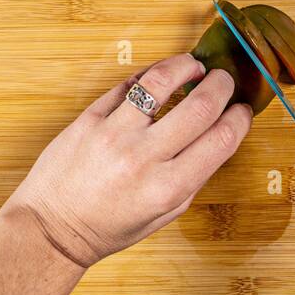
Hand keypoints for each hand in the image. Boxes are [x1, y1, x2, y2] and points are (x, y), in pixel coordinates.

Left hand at [6, 53, 251, 267]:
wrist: (52, 228)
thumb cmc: (109, 226)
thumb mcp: (165, 214)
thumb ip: (193, 178)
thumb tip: (218, 136)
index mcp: (168, 188)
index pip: (221, 140)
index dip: (240, 119)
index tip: (242, 110)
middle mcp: (143, 159)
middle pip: (200, 106)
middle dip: (221, 86)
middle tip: (224, 81)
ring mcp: (114, 135)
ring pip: (162, 82)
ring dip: (186, 66)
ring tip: (194, 66)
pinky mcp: (89, 118)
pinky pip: (128, 84)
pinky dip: (151, 74)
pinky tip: (161, 75)